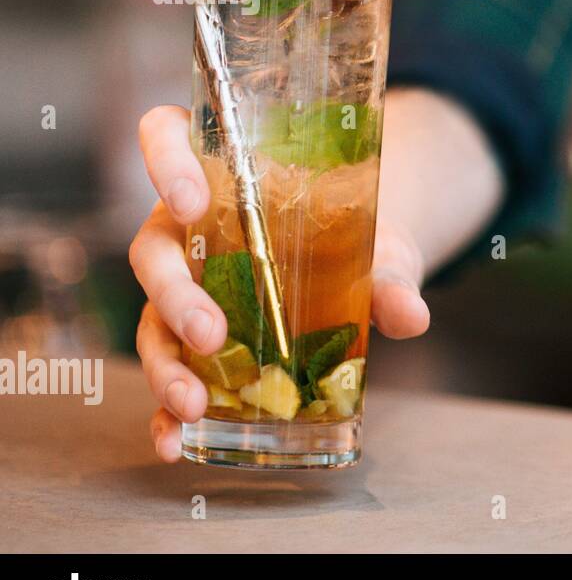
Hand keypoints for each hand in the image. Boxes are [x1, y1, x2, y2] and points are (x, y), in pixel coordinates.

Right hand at [130, 105, 430, 461]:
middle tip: (211, 334)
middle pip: (154, 251)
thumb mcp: (380, 246)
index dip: (166, 160)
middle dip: (176, 295)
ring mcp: (184, 286)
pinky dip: (162, 411)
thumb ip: (391, 273)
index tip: (192, 200)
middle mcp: (188, 229)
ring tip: (192, 404)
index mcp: (221, 176)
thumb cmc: (356, 235)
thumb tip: (411, 315)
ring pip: (151, 318)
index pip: (165, 136)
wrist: (362, 263)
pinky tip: (173, 443)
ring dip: (166, 363)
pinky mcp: (191, 341)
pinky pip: (169, 372)